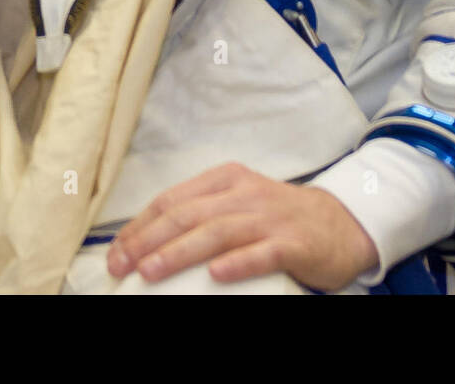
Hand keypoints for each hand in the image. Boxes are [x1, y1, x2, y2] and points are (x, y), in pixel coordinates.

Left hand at [105, 162, 379, 291]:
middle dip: (148, 239)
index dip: (140, 225)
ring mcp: (269, 217)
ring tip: (151, 270)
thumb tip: (149, 242)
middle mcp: (243, 193)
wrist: (338, 222)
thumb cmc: (276, 216)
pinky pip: (261, 253)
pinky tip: (215, 274)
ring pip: (217, 232)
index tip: (116, 251)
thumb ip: (201, 214)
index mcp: (224, 180)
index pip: (172, 200)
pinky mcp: (293, 243)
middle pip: (188, 214)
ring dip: (180, 251)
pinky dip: (237, 263)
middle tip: (122, 264)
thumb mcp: (236, 202)